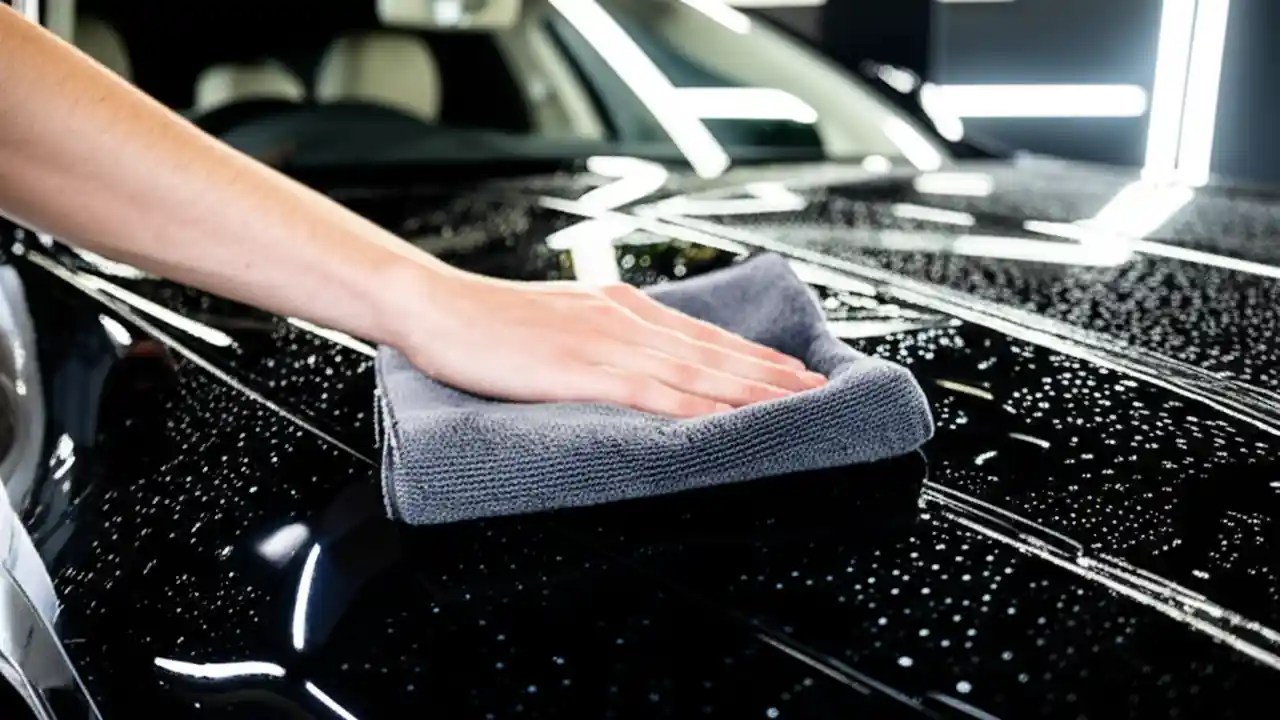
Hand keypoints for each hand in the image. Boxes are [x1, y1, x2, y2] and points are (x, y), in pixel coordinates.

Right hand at [388, 265, 826, 417]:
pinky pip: (651, 393)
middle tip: (816, 389)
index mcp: (619, 307)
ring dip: (750, 389)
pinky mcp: (580, 371)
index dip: (749, 355)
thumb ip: (600, 339)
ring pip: (695, 371)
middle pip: (711, 351)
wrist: (436, 306)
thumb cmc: (487, 320)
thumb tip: (634, 364)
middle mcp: (625, 320)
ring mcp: (606, 344)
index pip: (700, 335)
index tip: (788, 369)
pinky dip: (695, 407)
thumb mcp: (558, 320)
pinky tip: (725, 420)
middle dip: (769, 373)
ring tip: (794, 403)